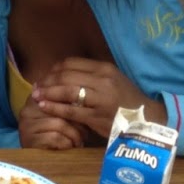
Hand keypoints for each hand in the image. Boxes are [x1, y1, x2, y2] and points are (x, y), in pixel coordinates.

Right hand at [16, 98, 87, 150]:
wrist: (39, 162)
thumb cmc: (55, 135)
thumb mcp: (61, 117)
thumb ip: (66, 104)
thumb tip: (84, 95)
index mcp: (34, 99)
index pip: (56, 93)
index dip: (73, 102)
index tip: (86, 111)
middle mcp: (27, 109)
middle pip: (59, 108)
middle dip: (76, 121)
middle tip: (87, 131)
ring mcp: (26, 124)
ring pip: (59, 123)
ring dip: (74, 135)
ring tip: (79, 141)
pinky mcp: (29, 139)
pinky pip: (55, 137)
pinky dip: (67, 143)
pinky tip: (70, 147)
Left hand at [31, 57, 164, 141]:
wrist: (147, 119)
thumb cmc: (126, 100)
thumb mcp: (112, 80)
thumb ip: (91, 75)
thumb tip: (63, 73)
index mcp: (104, 69)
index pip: (71, 63)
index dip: (53, 69)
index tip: (45, 76)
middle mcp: (102, 81)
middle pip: (65, 76)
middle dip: (47, 81)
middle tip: (36, 87)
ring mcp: (100, 99)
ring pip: (66, 91)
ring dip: (47, 93)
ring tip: (36, 96)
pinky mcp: (97, 116)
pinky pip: (70, 110)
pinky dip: (54, 107)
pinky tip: (44, 106)